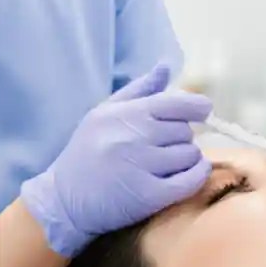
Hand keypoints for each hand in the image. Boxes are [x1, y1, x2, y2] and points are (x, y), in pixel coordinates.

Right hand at [21, 65, 212, 257]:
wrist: (63, 201)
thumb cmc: (86, 153)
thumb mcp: (104, 112)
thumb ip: (139, 89)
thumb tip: (166, 66)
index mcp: (126, 114)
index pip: (177, 103)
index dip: (196, 106)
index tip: (202, 111)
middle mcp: (135, 137)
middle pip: (185, 131)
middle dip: (180, 137)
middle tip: (163, 146)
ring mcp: (142, 167)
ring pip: (190, 155)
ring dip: (186, 159)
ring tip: (167, 163)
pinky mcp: (148, 196)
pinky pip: (190, 181)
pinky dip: (196, 176)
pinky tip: (188, 175)